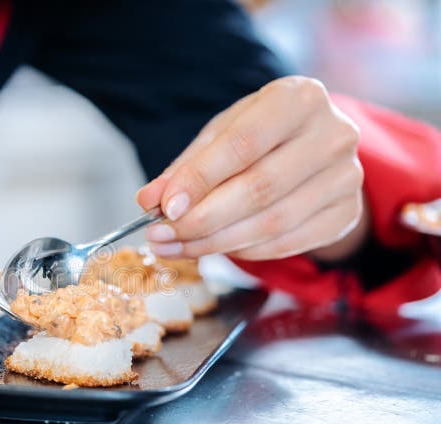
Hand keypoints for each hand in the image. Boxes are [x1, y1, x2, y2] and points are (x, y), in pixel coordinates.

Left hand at [137, 76, 365, 261]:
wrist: (316, 149)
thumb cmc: (262, 136)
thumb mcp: (222, 136)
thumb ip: (187, 166)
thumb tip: (149, 199)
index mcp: (299, 98)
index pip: (243, 144)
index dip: (200, 179)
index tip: (165, 207)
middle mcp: (333, 134)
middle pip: (259, 188)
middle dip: (202, 219)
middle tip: (162, 235)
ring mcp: (347, 177)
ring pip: (271, 223)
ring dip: (216, 242)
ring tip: (176, 246)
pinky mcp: (346, 214)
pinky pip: (287, 243)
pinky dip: (245, 252)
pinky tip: (216, 248)